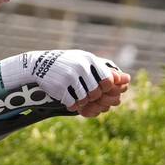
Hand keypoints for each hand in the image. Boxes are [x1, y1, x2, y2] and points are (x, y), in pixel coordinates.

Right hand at [0, 49, 129, 117]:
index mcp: (89, 60)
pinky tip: (69, 102)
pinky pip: (72, 103)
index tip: (100, 90)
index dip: (106, 89)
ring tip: (77, 99)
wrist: (39, 64)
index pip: (107, 80)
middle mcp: (81, 67)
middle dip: (93, 97)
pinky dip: (72, 105)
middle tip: (87, 96)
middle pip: (96, 92)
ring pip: (85, 99)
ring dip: (82, 102)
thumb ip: (100, 68)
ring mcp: (70, 77)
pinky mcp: (60, 87)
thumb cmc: (66, 63)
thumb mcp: (83, 59)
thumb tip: (124, 79)